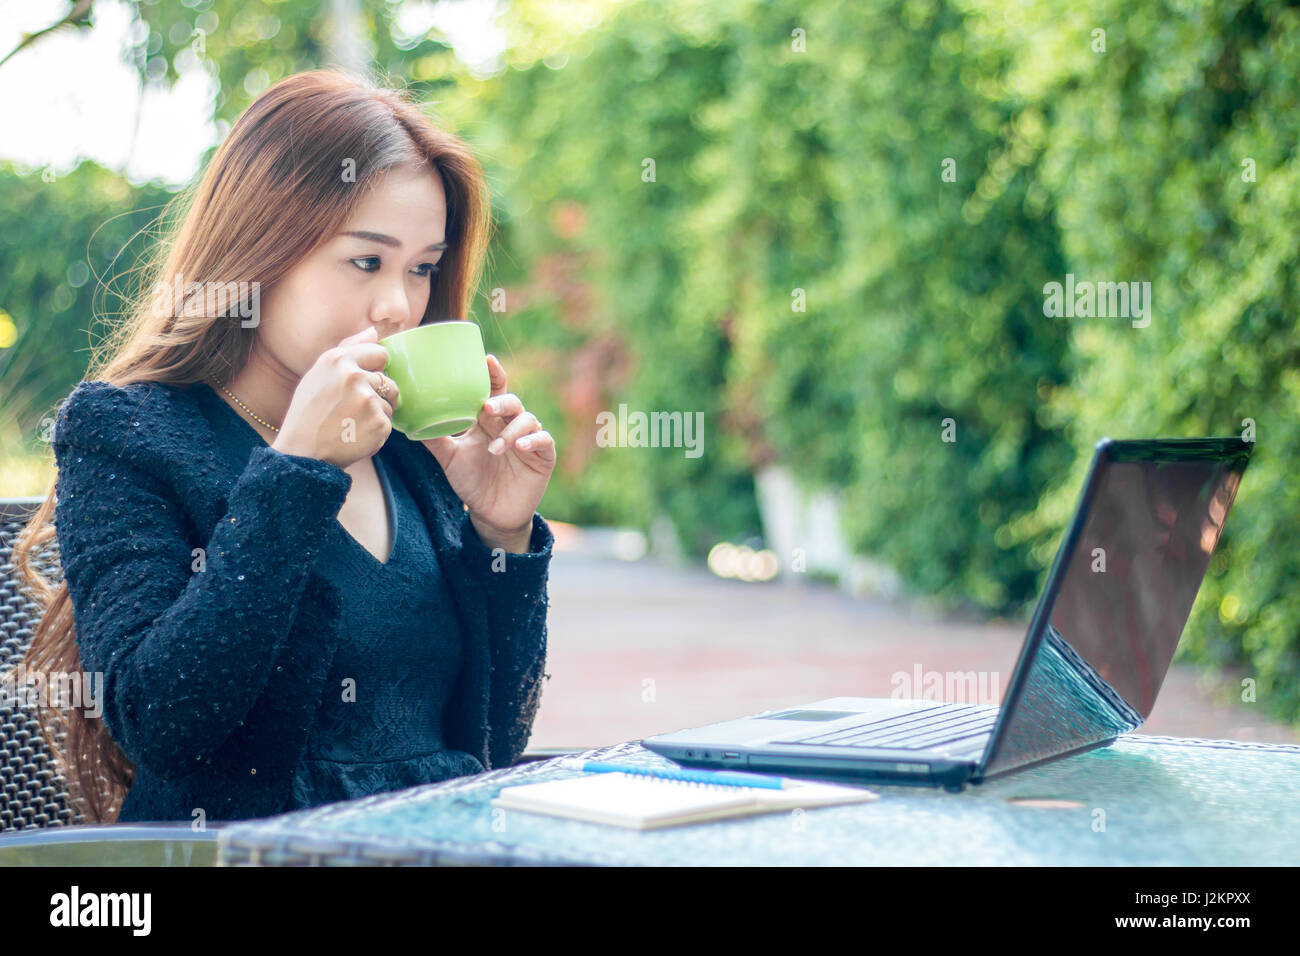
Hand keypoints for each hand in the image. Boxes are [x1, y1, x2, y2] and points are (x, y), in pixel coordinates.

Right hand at [271, 327, 399, 468]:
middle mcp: (354, 376)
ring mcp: (368, 400)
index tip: (360, 383)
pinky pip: (388, 423)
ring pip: (389, 403)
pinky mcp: (379, 423)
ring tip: (351, 423)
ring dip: (376, 414)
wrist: (302, 452)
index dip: (373, 369)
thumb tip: (375, 331)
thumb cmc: (308, 412)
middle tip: (349, 411)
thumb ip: (348, 348)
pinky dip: (376, 432)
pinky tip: (355, 435)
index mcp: (338, 359)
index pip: (379, 354)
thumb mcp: (319, 372)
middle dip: (375, 395)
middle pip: (387, 381)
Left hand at [420, 353, 555, 546]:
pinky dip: (533, 440)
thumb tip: (409, 418)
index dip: (493, 374)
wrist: (491, 515)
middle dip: (500, 401)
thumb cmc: (471, 483)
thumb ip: (434, 438)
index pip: (494, 390)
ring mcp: (528, 439)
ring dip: (511, 430)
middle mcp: (510, 425)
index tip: (486, 359)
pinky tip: (519, 446)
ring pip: (527, 419)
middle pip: (511, 401)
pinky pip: (544, 440)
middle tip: (486, 407)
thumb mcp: (449, 458)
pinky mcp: (543, 456)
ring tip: (494, 447)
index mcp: (489, 420)